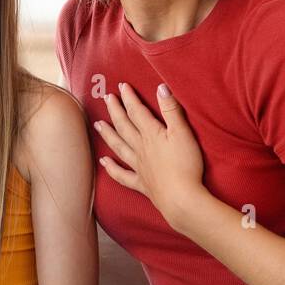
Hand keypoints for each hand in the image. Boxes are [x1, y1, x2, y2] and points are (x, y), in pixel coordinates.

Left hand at [96, 82, 207, 227]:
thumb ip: (172, 110)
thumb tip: (161, 88)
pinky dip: (111, 168)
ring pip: (119, 147)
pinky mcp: (141, 184)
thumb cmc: (186, 164)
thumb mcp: (183, 133)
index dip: (129, 98)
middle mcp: (140, 148)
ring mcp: (139, 167)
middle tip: (106, 98)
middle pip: (124, 126)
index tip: (121, 86)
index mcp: (151, 134)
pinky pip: (122, 175)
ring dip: (108, 134)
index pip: (137, 112)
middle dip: (115, 111)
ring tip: (97, 124)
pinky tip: (103, 162)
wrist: (181, 197)